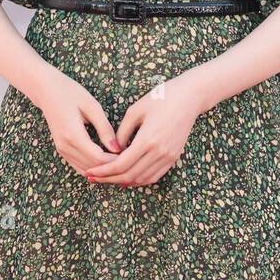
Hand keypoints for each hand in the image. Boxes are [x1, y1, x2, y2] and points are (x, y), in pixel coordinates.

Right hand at [33, 68, 122, 174]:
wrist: (46, 90)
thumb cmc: (70, 93)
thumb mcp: (91, 106)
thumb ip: (104, 128)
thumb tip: (117, 148)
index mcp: (73, 135)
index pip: (98, 158)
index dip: (116, 160)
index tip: (130, 153)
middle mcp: (65, 147)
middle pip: (93, 166)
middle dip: (112, 166)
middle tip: (129, 158)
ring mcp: (61, 150)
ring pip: (85, 170)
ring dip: (102, 169)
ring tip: (120, 160)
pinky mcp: (61, 150)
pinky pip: (79, 166)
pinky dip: (93, 167)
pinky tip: (106, 161)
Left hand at [83, 74, 203, 186]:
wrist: (189, 98)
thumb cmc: (160, 98)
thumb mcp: (135, 110)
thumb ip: (121, 132)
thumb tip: (113, 150)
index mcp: (147, 140)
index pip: (121, 164)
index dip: (103, 172)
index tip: (90, 173)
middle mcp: (159, 152)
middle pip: (129, 175)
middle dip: (109, 179)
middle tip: (93, 178)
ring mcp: (168, 157)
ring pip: (142, 179)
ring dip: (123, 182)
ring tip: (107, 179)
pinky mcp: (174, 157)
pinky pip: (154, 176)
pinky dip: (139, 180)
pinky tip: (128, 178)